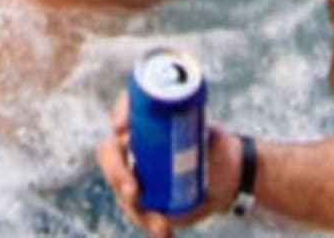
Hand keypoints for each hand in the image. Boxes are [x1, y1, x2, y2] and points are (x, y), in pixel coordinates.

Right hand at [94, 93, 236, 228]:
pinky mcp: (144, 202)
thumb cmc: (217, 148)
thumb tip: (211, 135)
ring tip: (162, 226)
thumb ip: (214, 136)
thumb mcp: (217, 138)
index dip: (119, 112)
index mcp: (146, 122)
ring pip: (122, 190)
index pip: (124, 109)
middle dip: (116, 172)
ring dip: (137, 209)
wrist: (225, 178)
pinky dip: (150, 224)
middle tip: (133, 191)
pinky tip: (165, 233)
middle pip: (109, 153)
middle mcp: (133, 146)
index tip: (121, 128)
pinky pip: (139, 214)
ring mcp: (136, 176)